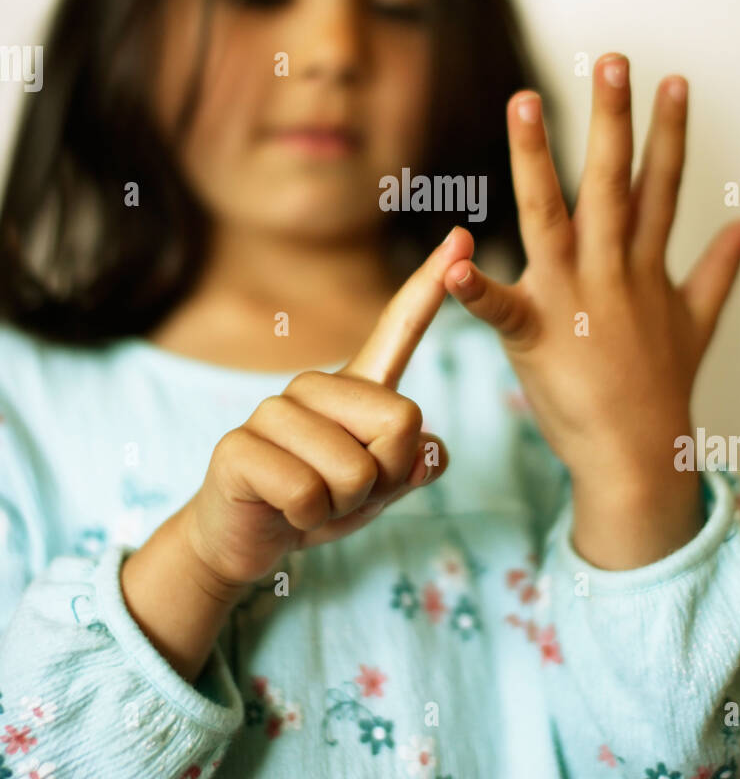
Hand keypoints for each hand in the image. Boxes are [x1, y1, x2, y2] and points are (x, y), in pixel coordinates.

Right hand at [183, 226, 474, 591]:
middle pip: (402, 421)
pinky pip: (307, 494)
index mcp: (355, 387)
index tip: (461, 237)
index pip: (399, 327)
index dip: (432, 284)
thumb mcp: (379, 490)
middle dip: (384, 479)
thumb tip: (430, 449)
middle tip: (341, 493)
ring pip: (355, 470)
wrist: (245, 541)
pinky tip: (282, 512)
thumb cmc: (320, 504)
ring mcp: (273, 410)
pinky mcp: (239, 446)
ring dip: (341, 506)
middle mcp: (314, 386)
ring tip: (309, 503)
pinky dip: (306, 518)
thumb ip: (410, 467)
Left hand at [442, 54, 739, 565]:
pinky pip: (500, 307)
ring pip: (552, 216)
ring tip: (525, 102)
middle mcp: (611, 271)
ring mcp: (573, 299)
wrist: (638, 457)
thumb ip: (721, 267)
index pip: (662, 185)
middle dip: (612, 120)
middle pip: (613, 184)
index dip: (669, 132)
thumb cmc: (662, 390)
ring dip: (538, 158)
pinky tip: (457, 257)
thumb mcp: (699, 320)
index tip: (672, 82)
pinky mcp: (536, 335)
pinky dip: (476, 287)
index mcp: (645, 265)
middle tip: (611, 62)